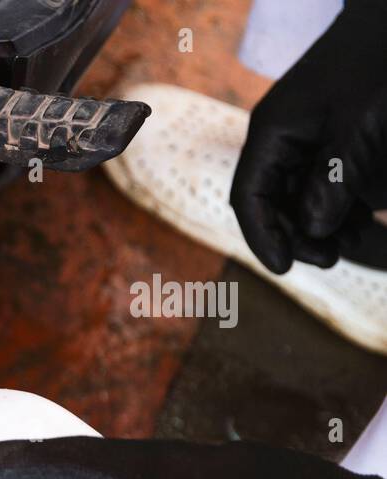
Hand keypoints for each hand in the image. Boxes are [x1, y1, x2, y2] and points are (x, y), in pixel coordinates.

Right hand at [231, 0, 386, 273]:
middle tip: (328, 258)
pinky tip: (359, 221)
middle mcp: (280, 141)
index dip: (263, 236)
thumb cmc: (374, 64)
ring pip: (298, 197)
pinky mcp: (329, 141)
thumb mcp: (357, 126)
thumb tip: (314, 230)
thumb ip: (333, 180)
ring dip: (320, 225)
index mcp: (271, 133)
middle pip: (271, 202)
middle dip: (295, 235)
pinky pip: (322, 183)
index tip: (284, 268)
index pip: (249, 196)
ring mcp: (304, 141)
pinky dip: (338, 206)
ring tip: (351, 243)